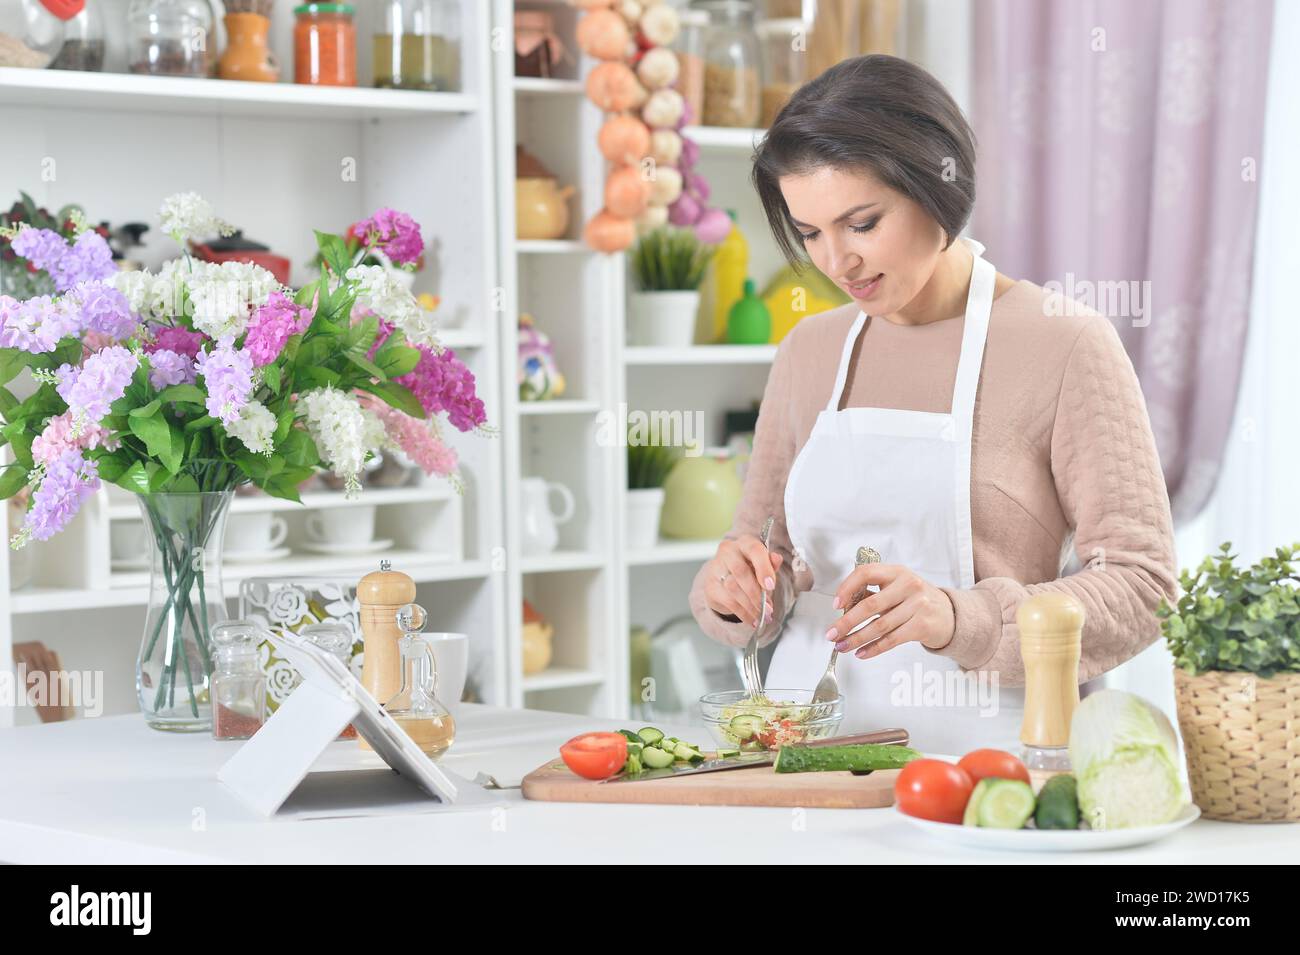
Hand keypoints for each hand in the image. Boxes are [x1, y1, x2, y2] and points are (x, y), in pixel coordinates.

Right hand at [703, 535, 783, 634]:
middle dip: (756, 593)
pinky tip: (752, 620)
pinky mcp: (710, 586)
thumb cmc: (751, 570)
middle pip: (740, 571)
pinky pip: (728, 601)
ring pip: (733, 588)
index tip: (771, 586)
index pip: (754, 550)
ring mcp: (716, 568)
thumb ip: (771, 563)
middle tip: (768, 608)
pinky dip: (743, 613)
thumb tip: (776, 559)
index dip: (763, 568)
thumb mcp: (764, 566)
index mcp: (745, 543)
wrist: (727, 579)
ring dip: (751, 605)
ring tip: (763, 615)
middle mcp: (728, 551)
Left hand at [824, 564, 954, 659]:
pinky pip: (892, 640)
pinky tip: (861, 653)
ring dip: (856, 638)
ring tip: (842, 646)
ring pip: (879, 625)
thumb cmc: (915, 599)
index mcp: (896, 572)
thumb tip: (843, 609)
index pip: (866, 573)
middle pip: (870, 605)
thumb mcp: (896, 587)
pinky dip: (873, 648)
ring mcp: (917, 605)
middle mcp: (908, 585)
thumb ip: (872, 593)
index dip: (847, 588)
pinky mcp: (922, 625)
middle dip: (846, 622)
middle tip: (832, 634)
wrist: (949, 613)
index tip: (836, 605)